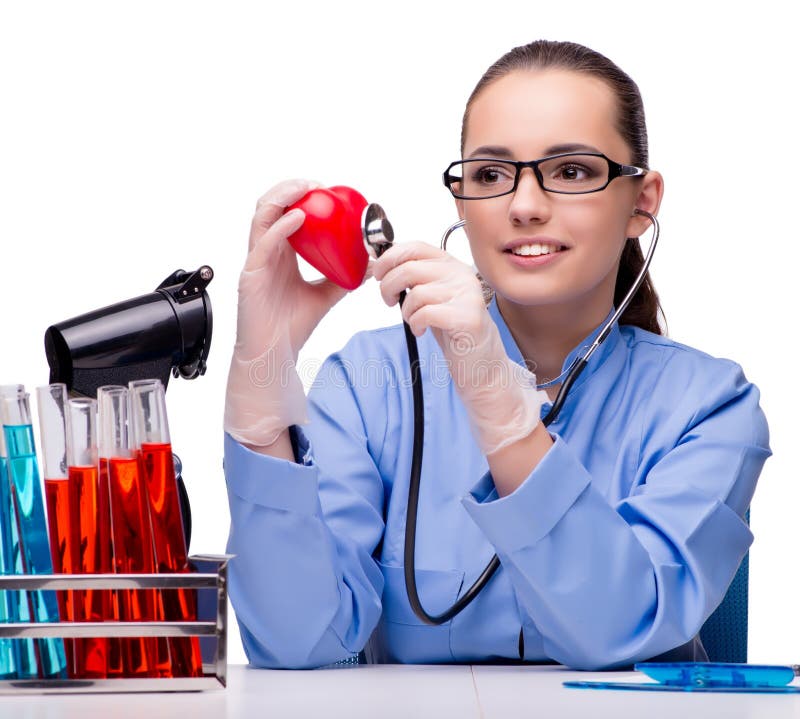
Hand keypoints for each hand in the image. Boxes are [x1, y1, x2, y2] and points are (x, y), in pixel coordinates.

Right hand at [224, 179, 355, 447]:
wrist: (275, 354)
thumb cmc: (293, 326)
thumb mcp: (327, 295)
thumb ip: (346, 278)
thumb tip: (372, 263)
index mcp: (280, 254)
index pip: (284, 214)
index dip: (298, 195)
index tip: (323, 188)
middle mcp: (265, 253)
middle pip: (269, 208)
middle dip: (289, 189)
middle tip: (315, 184)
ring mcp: (256, 262)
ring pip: (261, 218)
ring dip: (282, 198)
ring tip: (305, 189)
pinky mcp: (250, 275)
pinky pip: (263, 244)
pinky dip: (281, 228)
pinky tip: (298, 218)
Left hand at [373, 241, 547, 455]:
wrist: (479, 362)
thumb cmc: (451, 328)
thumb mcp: (431, 295)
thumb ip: (413, 277)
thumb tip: (379, 264)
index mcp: (451, 264)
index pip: (415, 247)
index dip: (389, 257)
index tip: (378, 273)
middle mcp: (462, 274)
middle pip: (409, 268)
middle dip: (388, 286)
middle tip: (389, 301)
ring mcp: (467, 295)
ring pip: (416, 293)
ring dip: (406, 310)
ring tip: (414, 320)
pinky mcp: (467, 317)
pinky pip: (425, 313)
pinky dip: (416, 323)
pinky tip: (421, 330)